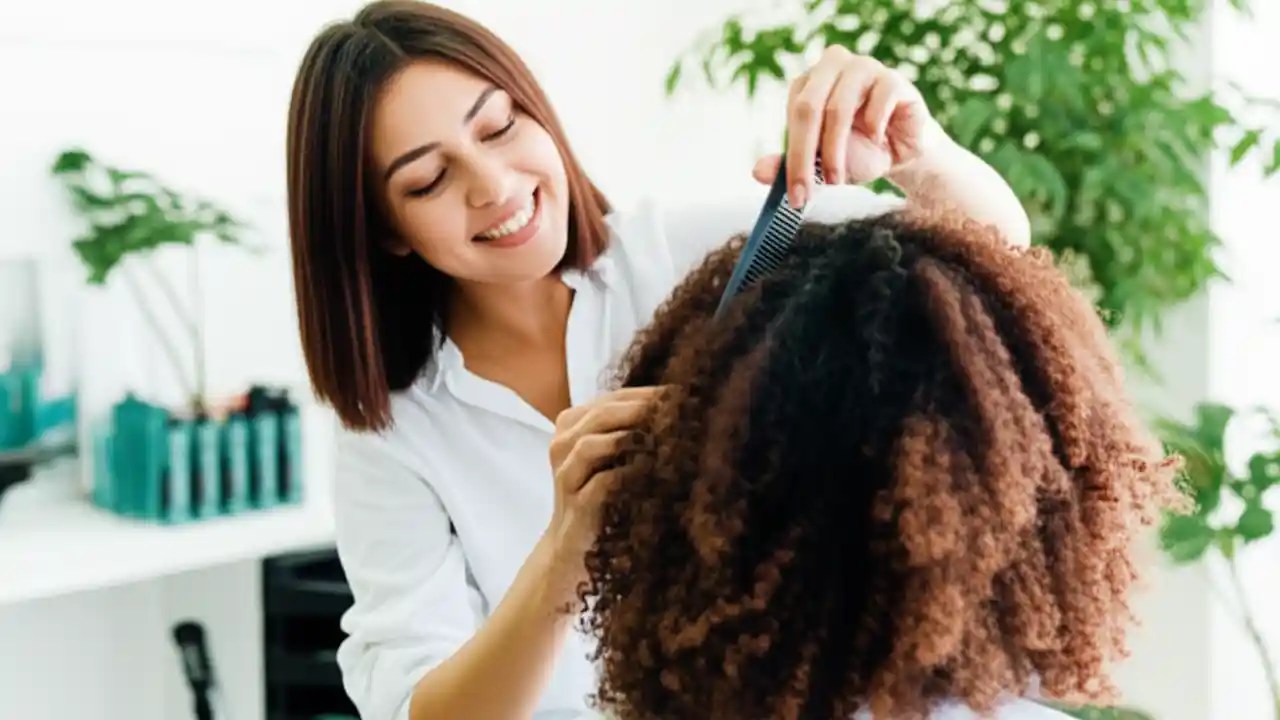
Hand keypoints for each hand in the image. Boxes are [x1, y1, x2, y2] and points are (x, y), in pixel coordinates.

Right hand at [542, 386, 661, 598]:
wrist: (575, 545)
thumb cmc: (603, 494)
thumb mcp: (616, 456)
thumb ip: (634, 429)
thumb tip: (682, 405)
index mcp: (572, 425)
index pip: (613, 399)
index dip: (648, 394)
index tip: (683, 394)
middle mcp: (563, 444)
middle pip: (601, 414)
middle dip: (641, 409)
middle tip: (677, 410)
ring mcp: (566, 474)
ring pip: (591, 444)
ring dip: (630, 437)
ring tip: (664, 435)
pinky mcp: (577, 504)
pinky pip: (601, 483)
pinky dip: (628, 474)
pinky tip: (655, 471)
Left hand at [752, 45, 939, 207]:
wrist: (901, 153)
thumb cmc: (858, 152)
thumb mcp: (821, 164)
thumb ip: (790, 164)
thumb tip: (756, 172)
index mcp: (809, 83)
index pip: (794, 115)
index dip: (793, 157)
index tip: (796, 194)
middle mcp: (832, 67)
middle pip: (808, 108)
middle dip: (806, 156)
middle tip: (806, 192)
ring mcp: (863, 67)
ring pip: (840, 107)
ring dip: (837, 151)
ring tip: (839, 178)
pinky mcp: (893, 78)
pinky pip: (879, 101)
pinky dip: (876, 129)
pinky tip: (879, 139)